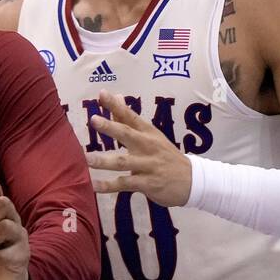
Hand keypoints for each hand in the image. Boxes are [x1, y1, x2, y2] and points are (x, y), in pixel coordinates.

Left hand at [85, 90, 192, 207]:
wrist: (192, 180)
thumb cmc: (166, 156)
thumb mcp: (152, 135)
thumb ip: (129, 119)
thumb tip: (116, 96)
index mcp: (148, 132)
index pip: (131, 116)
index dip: (116, 105)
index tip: (102, 94)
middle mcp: (148, 146)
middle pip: (127, 134)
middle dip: (110, 127)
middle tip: (93, 120)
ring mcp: (148, 165)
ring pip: (123, 162)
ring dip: (105, 161)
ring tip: (87, 159)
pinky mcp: (147, 183)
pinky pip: (125, 184)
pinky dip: (109, 186)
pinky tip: (94, 185)